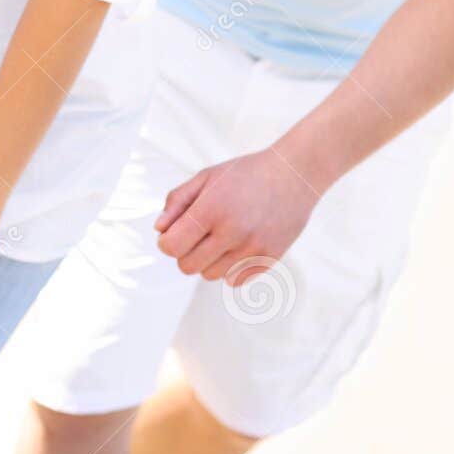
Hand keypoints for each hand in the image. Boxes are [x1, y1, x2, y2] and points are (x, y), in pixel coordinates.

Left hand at [155, 146, 321, 282]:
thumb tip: (160, 230)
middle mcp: (232, 232)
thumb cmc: (246, 173)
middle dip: (186, 252)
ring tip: (221, 237)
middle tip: (198, 235)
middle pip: (188, 266)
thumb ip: (177, 201)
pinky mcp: (269, 259)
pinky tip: (239, 245)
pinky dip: (231, 268)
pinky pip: (235, 281)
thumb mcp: (206, 176)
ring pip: (210, 275)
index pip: (172, 246)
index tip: (175, 233)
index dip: (167, 242)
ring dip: (209, 260)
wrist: (294, 174)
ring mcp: (252, 249)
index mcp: (212, 209)